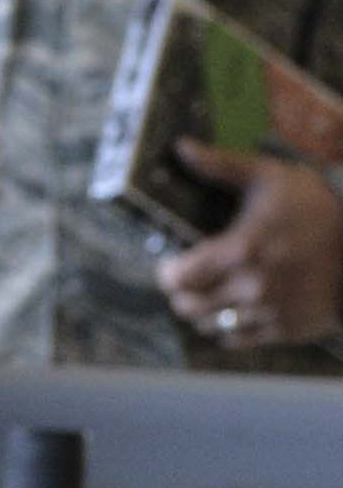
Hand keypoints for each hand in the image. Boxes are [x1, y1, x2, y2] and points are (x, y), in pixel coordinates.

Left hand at [157, 146, 342, 348]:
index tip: (174, 265)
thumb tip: (182, 148)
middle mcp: (249, 287)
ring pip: (208, 326)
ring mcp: (267, 312)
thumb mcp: (272, 177)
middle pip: (186, 307)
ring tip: (213, 294)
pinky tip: (236, 310)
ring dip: (204, 312)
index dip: (168, 273)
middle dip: (182, 293)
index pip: (176, 279)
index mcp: (239, 250)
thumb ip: (223, 166)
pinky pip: (236, 340)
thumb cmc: (319, 208)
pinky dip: (229, 328)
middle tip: (192, 280)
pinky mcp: (285, 329)